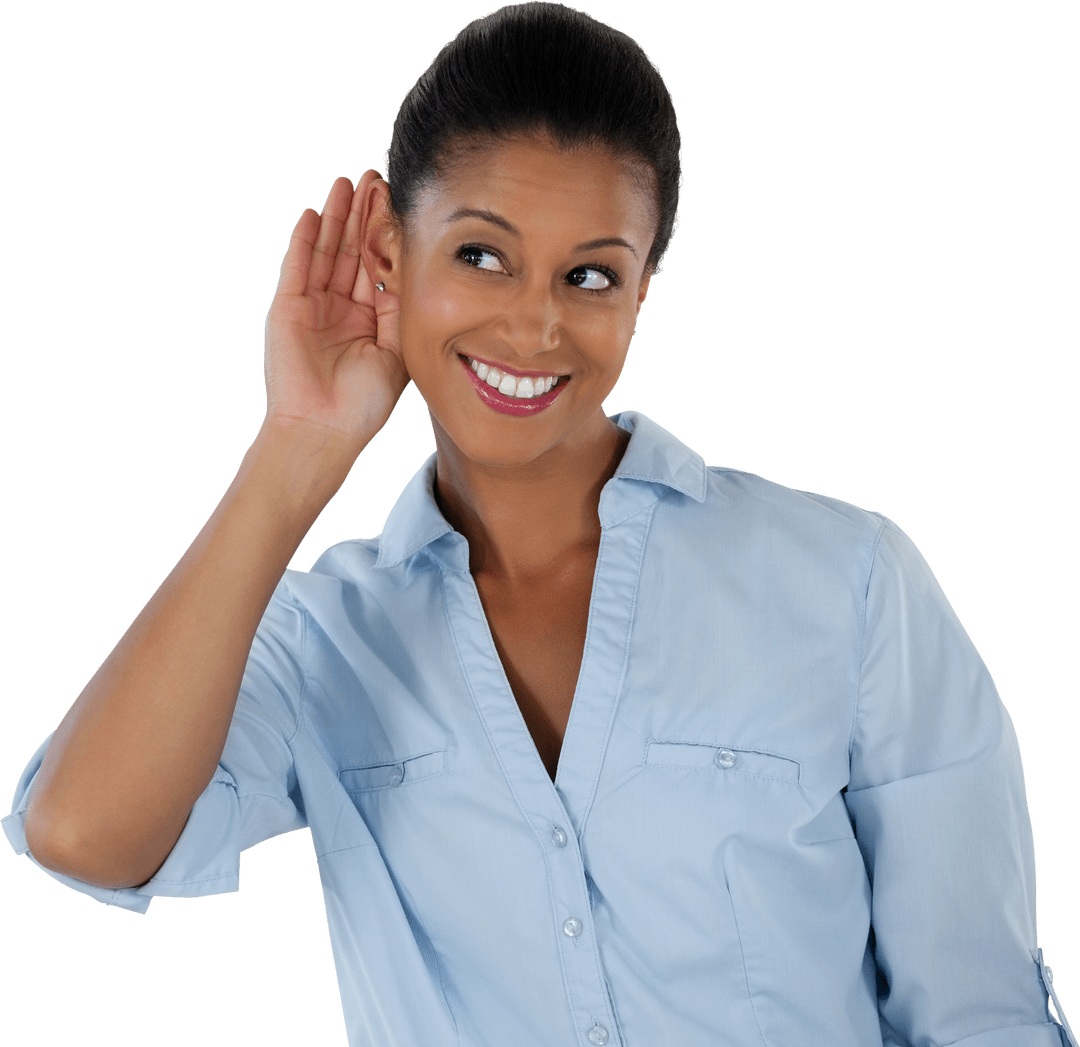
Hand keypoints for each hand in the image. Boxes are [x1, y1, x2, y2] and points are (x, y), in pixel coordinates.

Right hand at [262, 170, 407, 455]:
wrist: (326, 429)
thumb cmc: (364, 402)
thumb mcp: (398, 351)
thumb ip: (402, 310)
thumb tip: (415, 269)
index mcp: (369, 320)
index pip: (379, 266)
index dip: (388, 235)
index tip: (401, 203)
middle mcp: (340, 308)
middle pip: (352, 250)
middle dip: (364, 214)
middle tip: (376, 176)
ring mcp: (312, 306)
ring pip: (326, 250)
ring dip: (337, 217)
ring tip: (348, 182)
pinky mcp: (286, 308)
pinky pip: (296, 266)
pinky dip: (305, 240)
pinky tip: (317, 213)